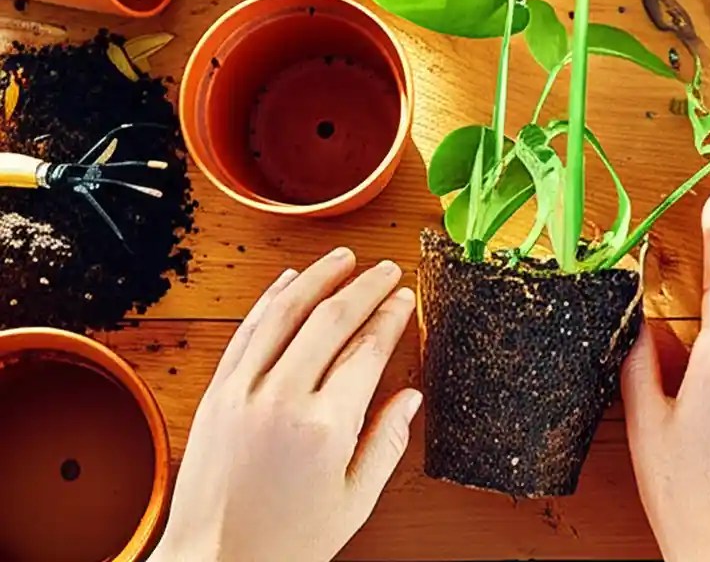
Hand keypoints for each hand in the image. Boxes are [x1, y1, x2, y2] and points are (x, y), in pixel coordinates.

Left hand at [152, 248, 420, 561]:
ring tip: (343, 258)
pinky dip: (270, 301)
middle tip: (387, 270)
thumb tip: (411, 397)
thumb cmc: (284, 543)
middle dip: (364, 287)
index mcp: (325, 427)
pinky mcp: (216, 394)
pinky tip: (289, 283)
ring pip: (284, 313)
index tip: (405, 298)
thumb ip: (386, 442)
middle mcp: (281, 399)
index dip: (390, 317)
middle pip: (330, 320)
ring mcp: (242, 392)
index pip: (367, 350)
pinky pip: (246, 332)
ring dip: (317, 278)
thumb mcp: (353, 502)